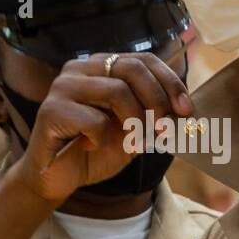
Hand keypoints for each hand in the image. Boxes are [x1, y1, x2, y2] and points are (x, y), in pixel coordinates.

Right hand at [8, 52, 191, 204]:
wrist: (57, 178)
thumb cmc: (94, 151)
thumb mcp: (132, 131)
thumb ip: (153, 116)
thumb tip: (186, 110)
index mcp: (100, 66)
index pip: (143, 60)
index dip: (169, 82)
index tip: (186, 110)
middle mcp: (80, 68)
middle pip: (132, 69)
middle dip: (158, 100)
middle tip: (165, 128)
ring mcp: (63, 86)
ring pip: (116, 90)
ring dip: (135, 121)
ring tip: (135, 142)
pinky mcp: (51, 110)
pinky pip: (93, 120)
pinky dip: (102, 138)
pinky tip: (92, 146)